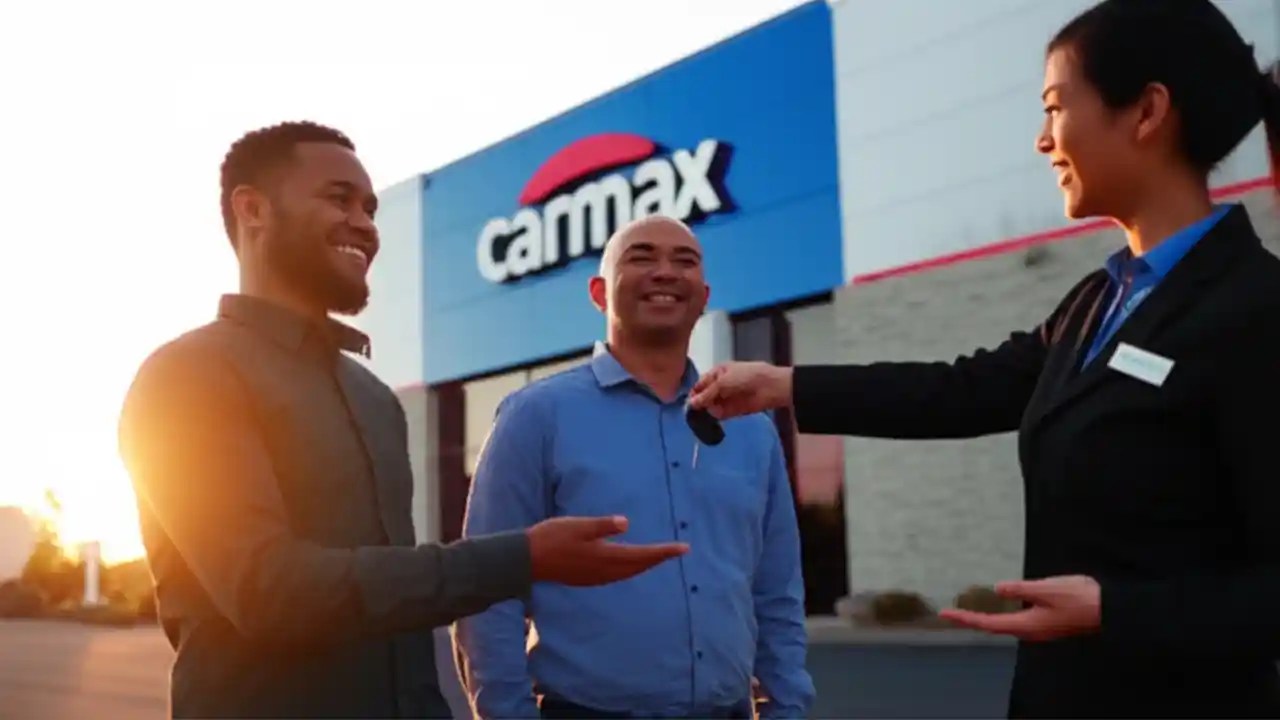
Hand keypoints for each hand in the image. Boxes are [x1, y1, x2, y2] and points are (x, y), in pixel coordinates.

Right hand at [526, 516, 687, 586]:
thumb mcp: (578, 526)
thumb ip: (602, 526)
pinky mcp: (586, 578)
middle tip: (677, 551)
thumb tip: (626, 523)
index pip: (642, 555)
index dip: (664, 552)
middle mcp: (603, 571)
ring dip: (644, 565)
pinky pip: (616, 575)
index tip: (684, 548)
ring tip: (658, 557)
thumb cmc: (551, 538)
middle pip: (639, 567)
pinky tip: (627, 564)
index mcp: (605, 557)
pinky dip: (629, 569)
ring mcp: (595, 577)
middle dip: (658, 559)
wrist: (527, 560)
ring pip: (628, 573)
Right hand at [688, 361, 792, 419]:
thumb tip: (691, 404)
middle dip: (698, 404)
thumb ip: (706, 394)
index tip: (688, 404)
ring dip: (706, 411)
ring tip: (700, 418)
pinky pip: (720, 414)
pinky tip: (710, 421)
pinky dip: (715, 417)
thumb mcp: (722, 382)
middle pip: (704, 396)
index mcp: (717, 373)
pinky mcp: (733, 410)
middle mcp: (720, 385)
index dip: (693, 393)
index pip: (700, 384)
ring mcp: (726, 398)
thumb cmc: (745, 377)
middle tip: (692, 414)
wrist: (769, 386)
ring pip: (711, 406)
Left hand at [938, 575, 1100, 640]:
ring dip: (987, 617)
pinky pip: (1019, 618)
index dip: (966, 618)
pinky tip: (1002, 602)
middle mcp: (1031, 630)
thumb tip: (998, 588)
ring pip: (1007, 623)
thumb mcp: (1047, 588)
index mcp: (1027, 624)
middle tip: (951, 613)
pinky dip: (1004, 612)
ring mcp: (1040, 628)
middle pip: (994, 627)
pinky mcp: (1048, 623)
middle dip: (972, 620)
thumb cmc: (1081, 598)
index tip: (946, 613)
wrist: (1110, 609)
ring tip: (968, 609)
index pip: (988, 623)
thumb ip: (1021, 589)